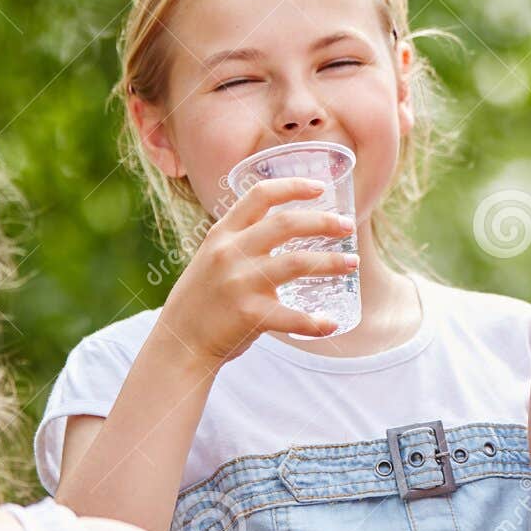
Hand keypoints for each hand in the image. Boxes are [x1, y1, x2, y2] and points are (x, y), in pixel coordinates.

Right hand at [158, 178, 356, 364]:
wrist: (178, 343)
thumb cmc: (203, 297)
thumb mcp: (212, 256)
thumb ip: (242, 239)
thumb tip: (287, 222)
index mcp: (222, 234)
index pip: (260, 195)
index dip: (293, 187)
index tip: (320, 187)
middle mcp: (230, 253)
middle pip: (286, 224)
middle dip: (324, 222)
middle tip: (347, 226)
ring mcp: (239, 284)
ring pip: (297, 262)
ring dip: (331, 262)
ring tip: (353, 263)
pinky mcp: (248, 315)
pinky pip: (292, 317)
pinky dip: (315, 322)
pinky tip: (332, 323)